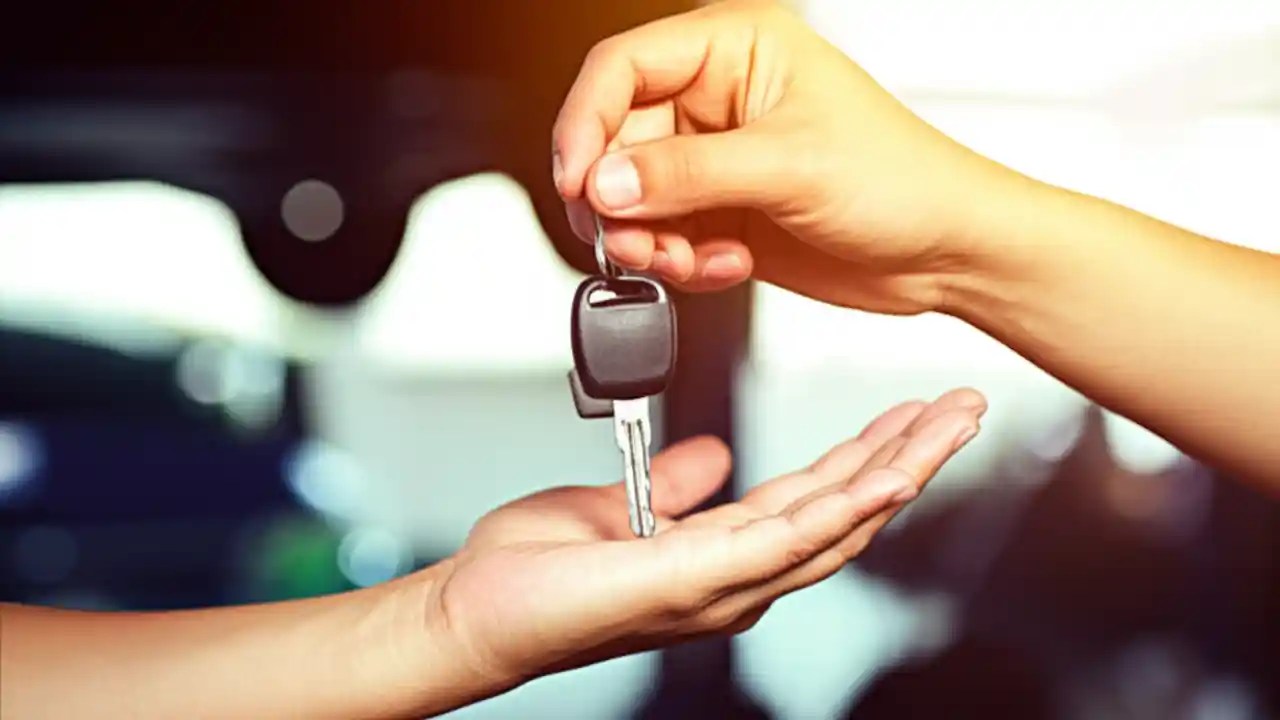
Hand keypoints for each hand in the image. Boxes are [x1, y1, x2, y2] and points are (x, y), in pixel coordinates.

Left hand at [423, 389, 984, 705]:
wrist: (476, 612)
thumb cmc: (532, 574)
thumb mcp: (615, 508)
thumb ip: (673, 488)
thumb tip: (710, 459)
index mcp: (720, 551)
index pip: (814, 498)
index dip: (868, 454)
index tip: (909, 411)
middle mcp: (738, 576)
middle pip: (846, 512)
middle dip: (911, 457)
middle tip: (963, 407)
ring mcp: (725, 586)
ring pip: (837, 525)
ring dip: (901, 472)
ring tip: (950, 425)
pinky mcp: (698, 582)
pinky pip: (788, 542)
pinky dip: (845, 509)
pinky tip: (890, 477)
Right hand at [552, 0, 1018, 314]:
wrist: (945, 252)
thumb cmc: (902, 180)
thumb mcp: (787, 166)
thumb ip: (686, 174)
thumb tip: (604, 181)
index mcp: (737, 47)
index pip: (623, 67)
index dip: (586, 123)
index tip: (578, 180)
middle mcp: (718, 97)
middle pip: (617, 139)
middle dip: (620, 199)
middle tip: (635, 240)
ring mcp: (717, 156)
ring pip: (633, 196)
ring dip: (650, 239)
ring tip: (688, 257)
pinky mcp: (722, 207)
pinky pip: (663, 234)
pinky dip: (679, 259)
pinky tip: (723, 262)